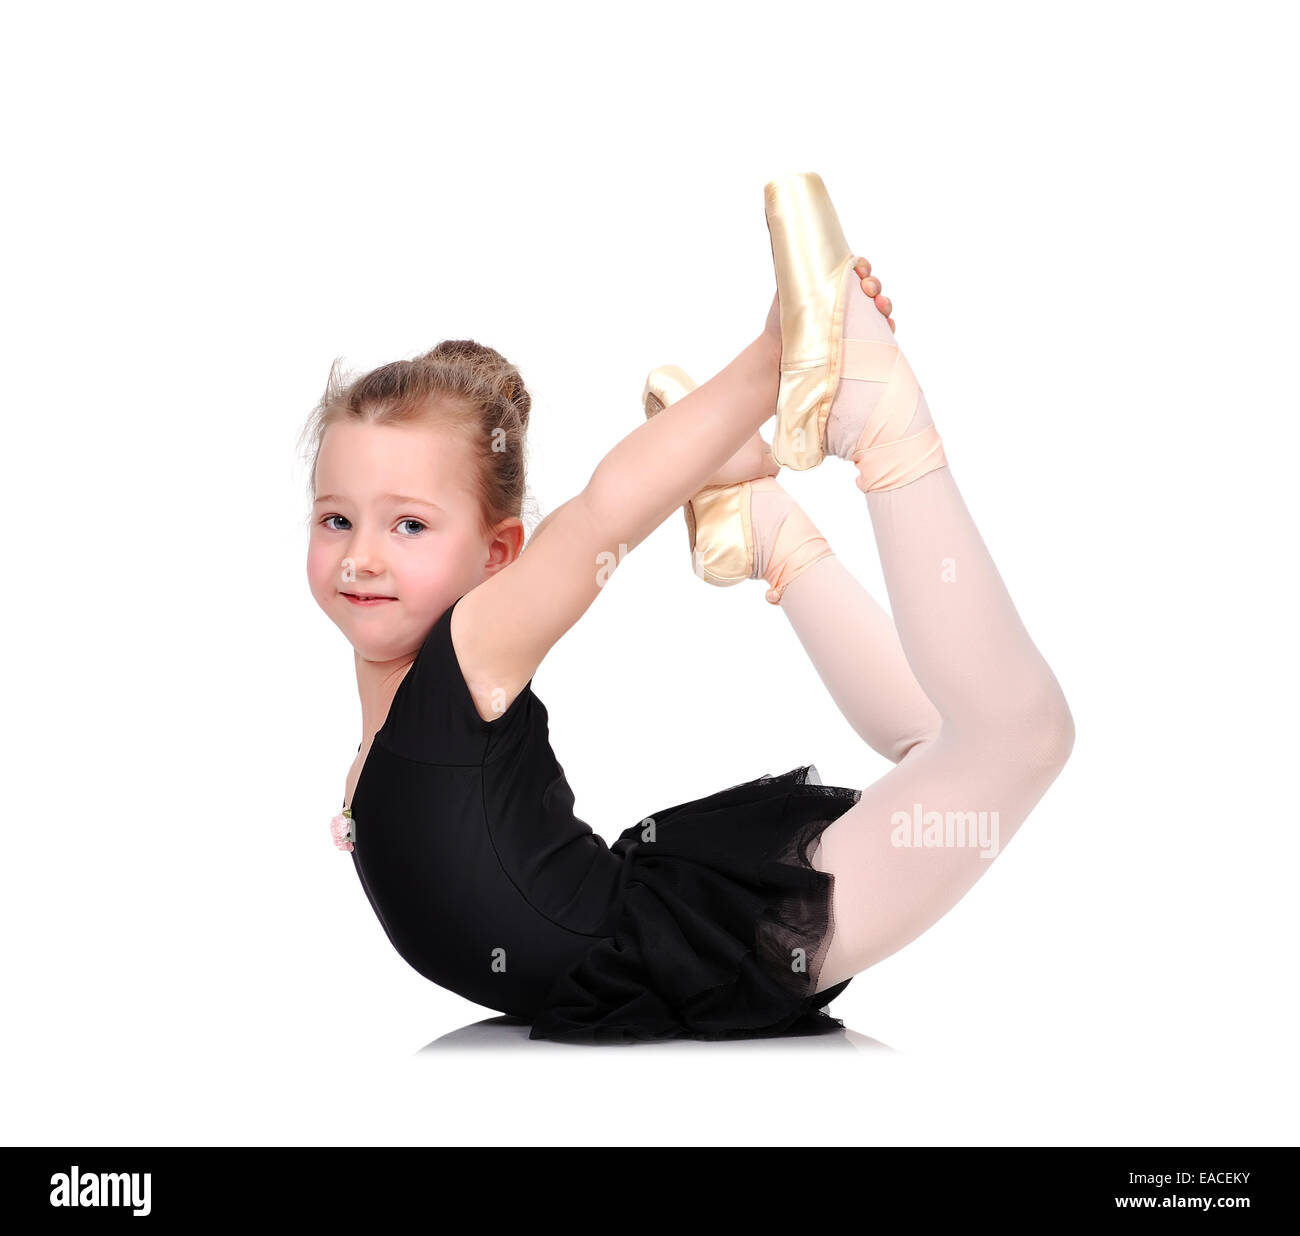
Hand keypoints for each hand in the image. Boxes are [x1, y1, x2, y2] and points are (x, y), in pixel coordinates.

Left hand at [763, 256, 896, 352]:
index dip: (863, 267)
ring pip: (879, 308)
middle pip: (871, 288)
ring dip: (884, 303)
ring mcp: (853, 323)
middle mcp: (845, 303)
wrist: (776, 356)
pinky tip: (888, 326)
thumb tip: (791, 248)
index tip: (860, 269)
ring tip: (880, 305)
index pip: (856, 271)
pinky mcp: (857, 344)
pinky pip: (881, 334)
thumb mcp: (786, 292)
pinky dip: (888, 328)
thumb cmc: (781, 324)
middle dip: (874, 284)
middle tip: (868, 288)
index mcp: (833, 287)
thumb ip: (794, 272)